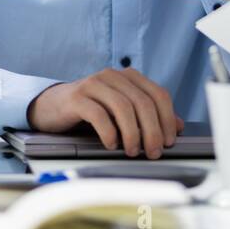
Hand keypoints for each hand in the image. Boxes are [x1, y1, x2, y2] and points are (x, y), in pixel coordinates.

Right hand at [27, 68, 183, 158]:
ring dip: (132, 133)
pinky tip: (112, 144)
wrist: (51, 107)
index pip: (158, 95)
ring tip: (133, 151)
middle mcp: (113, 76)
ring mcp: (93, 84)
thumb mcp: (121, 112)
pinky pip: (98, 114)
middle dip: (152, 131)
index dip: (167, 119)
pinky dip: (109, 132)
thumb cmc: (90, 111)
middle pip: (143, 102)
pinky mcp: (76, 97)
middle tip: (153, 152)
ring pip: (123, 107)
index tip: (169, 141)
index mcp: (128, 77)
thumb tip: (178, 126)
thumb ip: (148, 116)